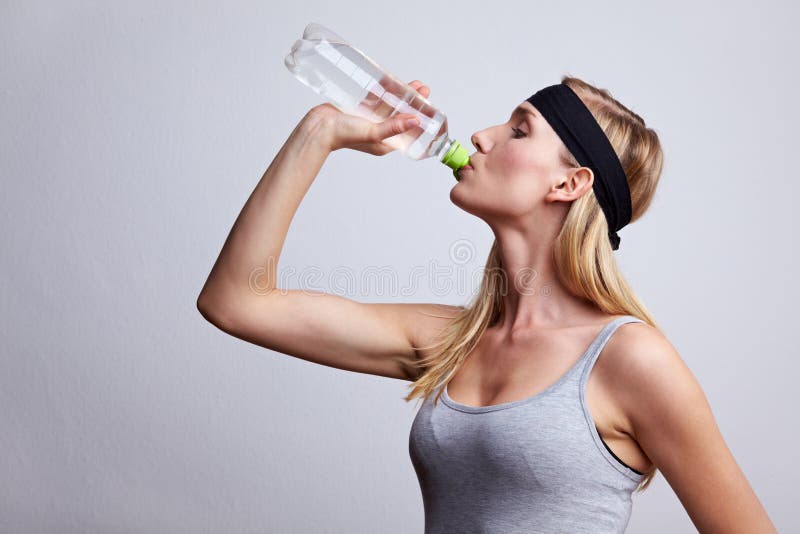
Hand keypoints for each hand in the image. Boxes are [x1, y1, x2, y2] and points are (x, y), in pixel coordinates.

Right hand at [310, 80, 430, 154]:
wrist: (317, 128)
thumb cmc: (342, 135)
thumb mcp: (373, 132)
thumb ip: (393, 127)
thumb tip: (416, 121)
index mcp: (385, 143)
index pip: (408, 131)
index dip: (420, 119)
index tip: (429, 107)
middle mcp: (379, 132)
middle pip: (401, 116)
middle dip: (413, 103)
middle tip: (423, 90)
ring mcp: (369, 120)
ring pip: (390, 106)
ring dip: (402, 95)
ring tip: (413, 85)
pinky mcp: (360, 110)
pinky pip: (376, 100)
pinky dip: (385, 92)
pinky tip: (393, 82)